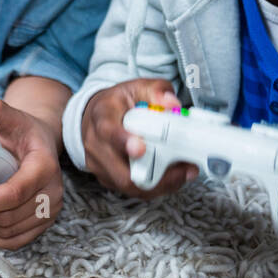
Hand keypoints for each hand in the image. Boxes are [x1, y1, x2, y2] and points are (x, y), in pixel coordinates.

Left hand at [0, 97, 62, 249]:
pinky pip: (18, 241)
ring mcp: (51, 210)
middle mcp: (53, 192)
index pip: (12, 193)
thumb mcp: (11, 116)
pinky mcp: (46, 222)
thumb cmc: (26, 132)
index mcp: (45, 167)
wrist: (45, 144)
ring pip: (11, 230)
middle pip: (9, 216)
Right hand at [80, 79, 198, 198]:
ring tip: (183, 172)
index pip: (108, 131)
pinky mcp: (107, 178)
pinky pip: (132, 190)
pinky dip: (155, 186)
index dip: (124, 142)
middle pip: (121, 172)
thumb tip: (172, 104)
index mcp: (102, 116)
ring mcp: (99, 164)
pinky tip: (171, 175)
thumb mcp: (137, 87)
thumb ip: (157, 91)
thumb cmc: (117, 103)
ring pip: (129, 186)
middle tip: (183, 168)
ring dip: (160, 184)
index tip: (140, 149)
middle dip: (156, 176)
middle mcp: (96, 144)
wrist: (94, 117)